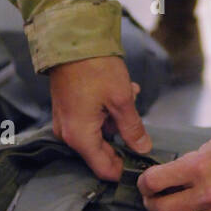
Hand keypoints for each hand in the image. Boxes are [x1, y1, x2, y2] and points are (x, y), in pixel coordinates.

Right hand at [50, 56, 151, 180]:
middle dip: (124, 136)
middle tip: (138, 116)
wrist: (71, 40)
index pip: (104, 170)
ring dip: (118, 118)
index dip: (125, 170)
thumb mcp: (122, 99)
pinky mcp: (68, 111)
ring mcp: (66, 122)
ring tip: (130, 93)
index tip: (144, 163)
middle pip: (102, 152)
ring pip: (100, 132)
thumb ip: (132, 129)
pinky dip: (107, 110)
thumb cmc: (95, 68)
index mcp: (80, 137)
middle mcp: (69, 135)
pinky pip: (91, 120)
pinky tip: (121, 91)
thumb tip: (143, 149)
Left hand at [137, 121, 210, 210]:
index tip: (145, 182)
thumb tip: (168, 180)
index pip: (154, 183)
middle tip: (153, 198)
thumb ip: (188, 165)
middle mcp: (209, 194)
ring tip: (176, 205)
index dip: (144, 183)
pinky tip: (201, 208)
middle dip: (152, 204)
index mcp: (199, 168)